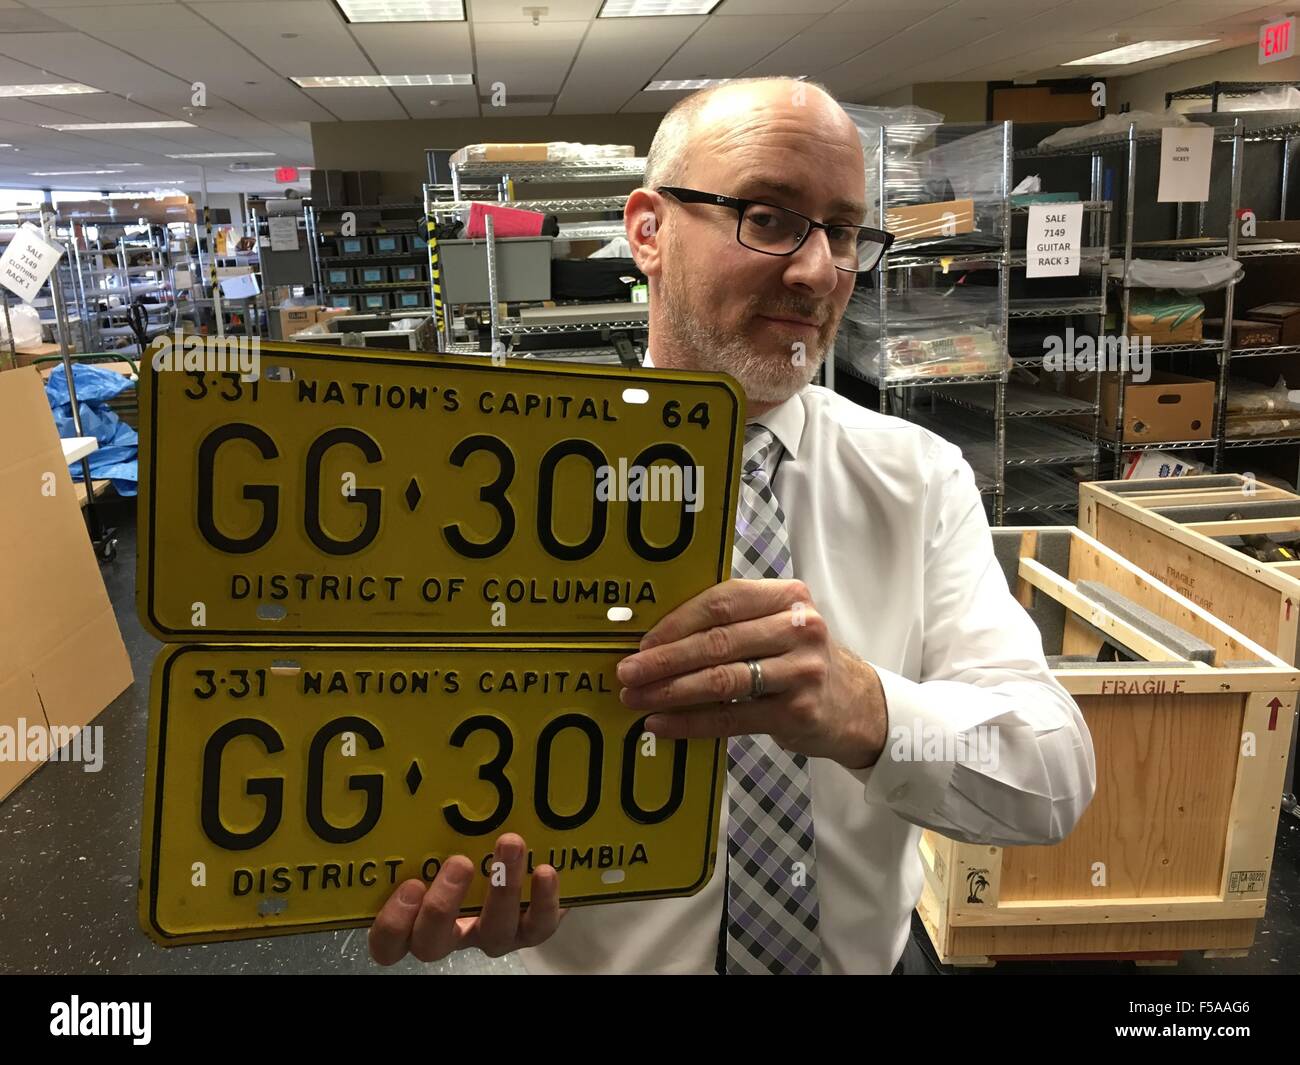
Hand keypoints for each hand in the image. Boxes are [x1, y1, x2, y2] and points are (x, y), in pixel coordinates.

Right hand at [368, 833, 566, 964]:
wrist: (526, 863)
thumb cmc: (467, 846)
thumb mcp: (442, 839)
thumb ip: (426, 827)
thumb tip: (415, 781)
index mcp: (419, 918)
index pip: (389, 942)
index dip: (394, 923)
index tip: (411, 884)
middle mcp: (453, 934)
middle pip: (433, 944)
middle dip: (443, 907)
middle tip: (459, 863)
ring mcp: (492, 935)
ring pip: (492, 934)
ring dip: (502, 890)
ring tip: (510, 844)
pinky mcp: (531, 930)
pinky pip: (537, 927)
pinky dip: (543, 901)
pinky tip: (545, 870)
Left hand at [617, 579, 887, 769]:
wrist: (856, 705)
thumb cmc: (799, 660)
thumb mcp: (779, 626)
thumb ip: (734, 623)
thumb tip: (656, 637)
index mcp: (788, 597)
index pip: (723, 601)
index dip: (677, 621)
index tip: (642, 641)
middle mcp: (799, 628)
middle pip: (718, 641)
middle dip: (664, 659)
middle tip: (626, 672)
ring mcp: (801, 671)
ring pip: (721, 680)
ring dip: (670, 691)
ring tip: (636, 698)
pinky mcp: (797, 712)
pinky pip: (731, 718)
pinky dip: (691, 722)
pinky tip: (662, 724)